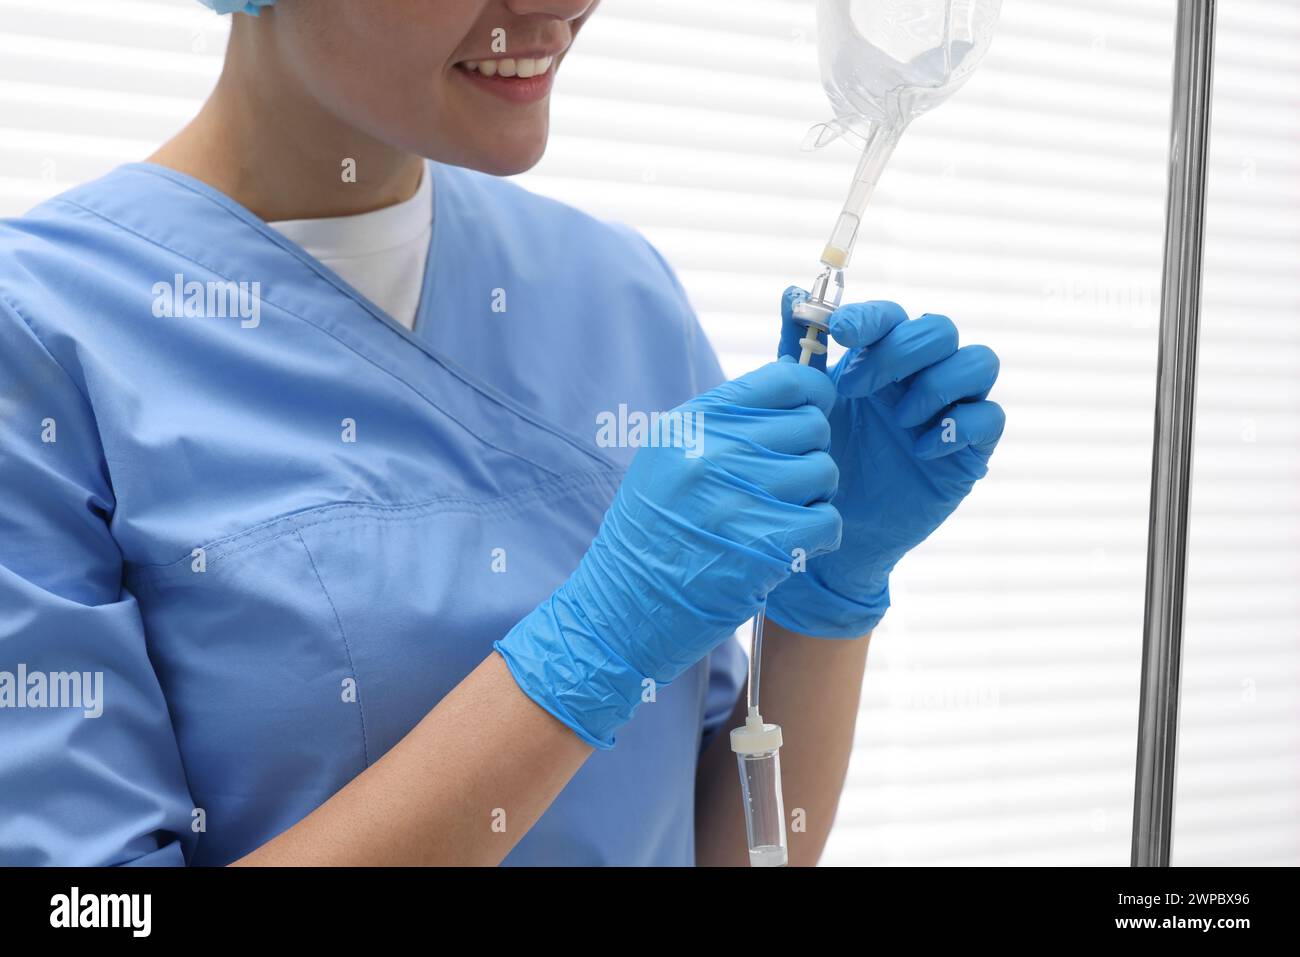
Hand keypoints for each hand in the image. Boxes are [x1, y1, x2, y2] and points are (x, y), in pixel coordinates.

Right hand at [497, 361, 842, 746]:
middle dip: (808, 454)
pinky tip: (788, 546)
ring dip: (814, 497)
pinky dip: (818, 536)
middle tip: (785, 484)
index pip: (785, 381)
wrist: (623, 611)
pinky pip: (827, 520)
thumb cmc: (652, 535)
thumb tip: (798, 385)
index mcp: (692, 424)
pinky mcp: (763, 546)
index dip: (813, 394)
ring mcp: (738, 499)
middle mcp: (713, 453)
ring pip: (824, 472)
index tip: (812, 413)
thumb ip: (727, 424)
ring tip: (781, 517)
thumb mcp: (669, 460)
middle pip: (812, 426)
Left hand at [765, 287, 1004, 637]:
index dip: (872, 317)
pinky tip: (918, 449)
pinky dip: (956, 426)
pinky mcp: (971, 449)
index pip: (893, 316)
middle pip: (940, 328)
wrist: (836, 527)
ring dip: (936, 384)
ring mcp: (951, 408)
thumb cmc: (821, 458)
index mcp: (882, 358)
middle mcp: (922, 375)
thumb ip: (800, 350)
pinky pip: (990, 417)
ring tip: (898, 420)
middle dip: (900, 351)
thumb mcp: (804, 405)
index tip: (842, 334)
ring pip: (979, 361)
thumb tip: (792, 293)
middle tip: (856, 389)